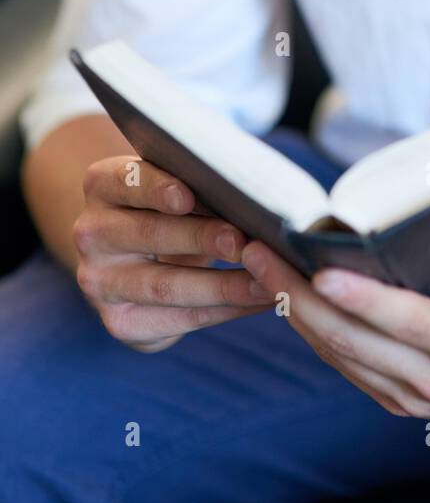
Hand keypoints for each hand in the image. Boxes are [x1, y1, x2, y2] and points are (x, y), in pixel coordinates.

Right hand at [73, 156, 272, 352]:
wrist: (133, 263)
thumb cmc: (169, 212)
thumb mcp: (173, 190)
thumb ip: (198, 186)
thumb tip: (254, 197)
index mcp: (102, 186)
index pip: (126, 181)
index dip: (156, 188)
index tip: (187, 195)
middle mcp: (91, 232)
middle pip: (149, 233)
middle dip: (200, 237)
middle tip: (243, 241)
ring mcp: (99, 282)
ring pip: (164, 285)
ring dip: (221, 285)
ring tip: (264, 281)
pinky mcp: (119, 322)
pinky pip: (178, 318)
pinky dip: (225, 310)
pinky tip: (258, 301)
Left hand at [240, 209, 429, 436]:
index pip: (406, 320)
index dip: (361, 299)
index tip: (321, 273)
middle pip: (350, 338)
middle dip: (295, 294)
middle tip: (256, 249)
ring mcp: (411, 395)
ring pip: (336, 354)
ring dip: (291, 311)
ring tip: (256, 263)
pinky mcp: (400, 400)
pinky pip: (344, 365)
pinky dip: (310, 332)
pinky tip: (285, 297)